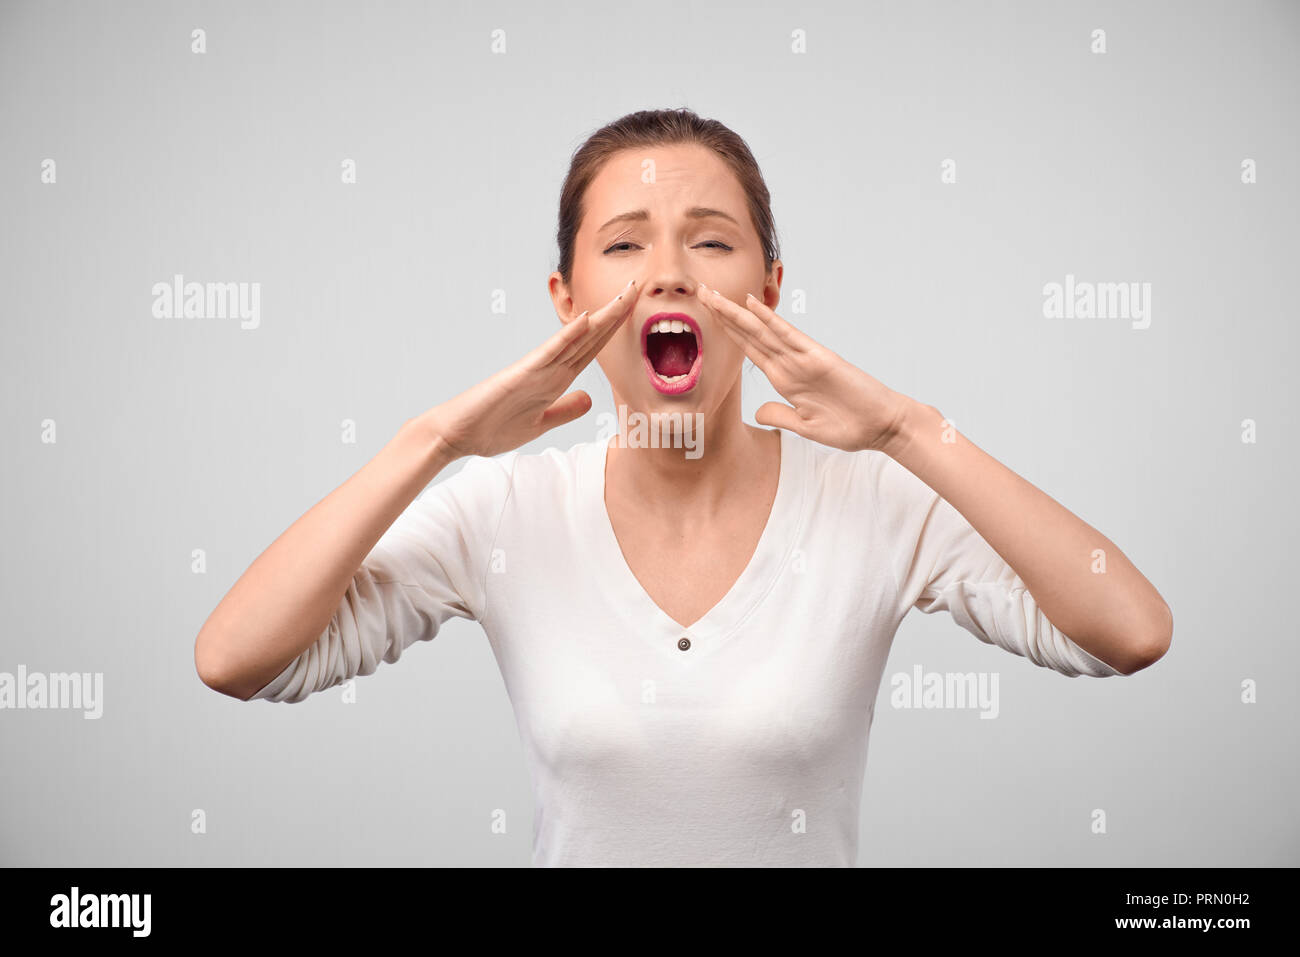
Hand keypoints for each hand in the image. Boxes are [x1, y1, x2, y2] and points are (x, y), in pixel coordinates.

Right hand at [421, 280, 638, 458]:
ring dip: (602, 317)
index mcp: (556, 379)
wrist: (458, 434)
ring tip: (624, 294)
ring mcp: (537, 368)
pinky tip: (586, 320)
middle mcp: (550, 368)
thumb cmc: (492, 428)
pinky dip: (568, 335)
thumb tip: (589, 399)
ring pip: (576, 338)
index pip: (592, 349)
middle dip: (615, 314)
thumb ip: (565, 410)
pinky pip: (550, 352)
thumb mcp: (540, 423)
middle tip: (638, 286)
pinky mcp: (522, 373)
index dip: (614, 330)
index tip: (634, 310)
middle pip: (590, 337)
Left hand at [695, 282, 913, 454]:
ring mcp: (803, 358)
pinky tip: (752, 305)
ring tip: (712, 293)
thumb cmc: (849, 426)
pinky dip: (770, 319)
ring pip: (762, 329)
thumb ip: (780, 416)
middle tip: (699, 292)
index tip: (705, 316)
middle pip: (749, 333)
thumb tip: (757, 411)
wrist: (882, 426)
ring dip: (736, 312)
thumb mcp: (805, 427)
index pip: (749, 348)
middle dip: (723, 314)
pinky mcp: (820, 357)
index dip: (726, 331)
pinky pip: (789, 335)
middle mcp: (790, 363)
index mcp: (784, 379)